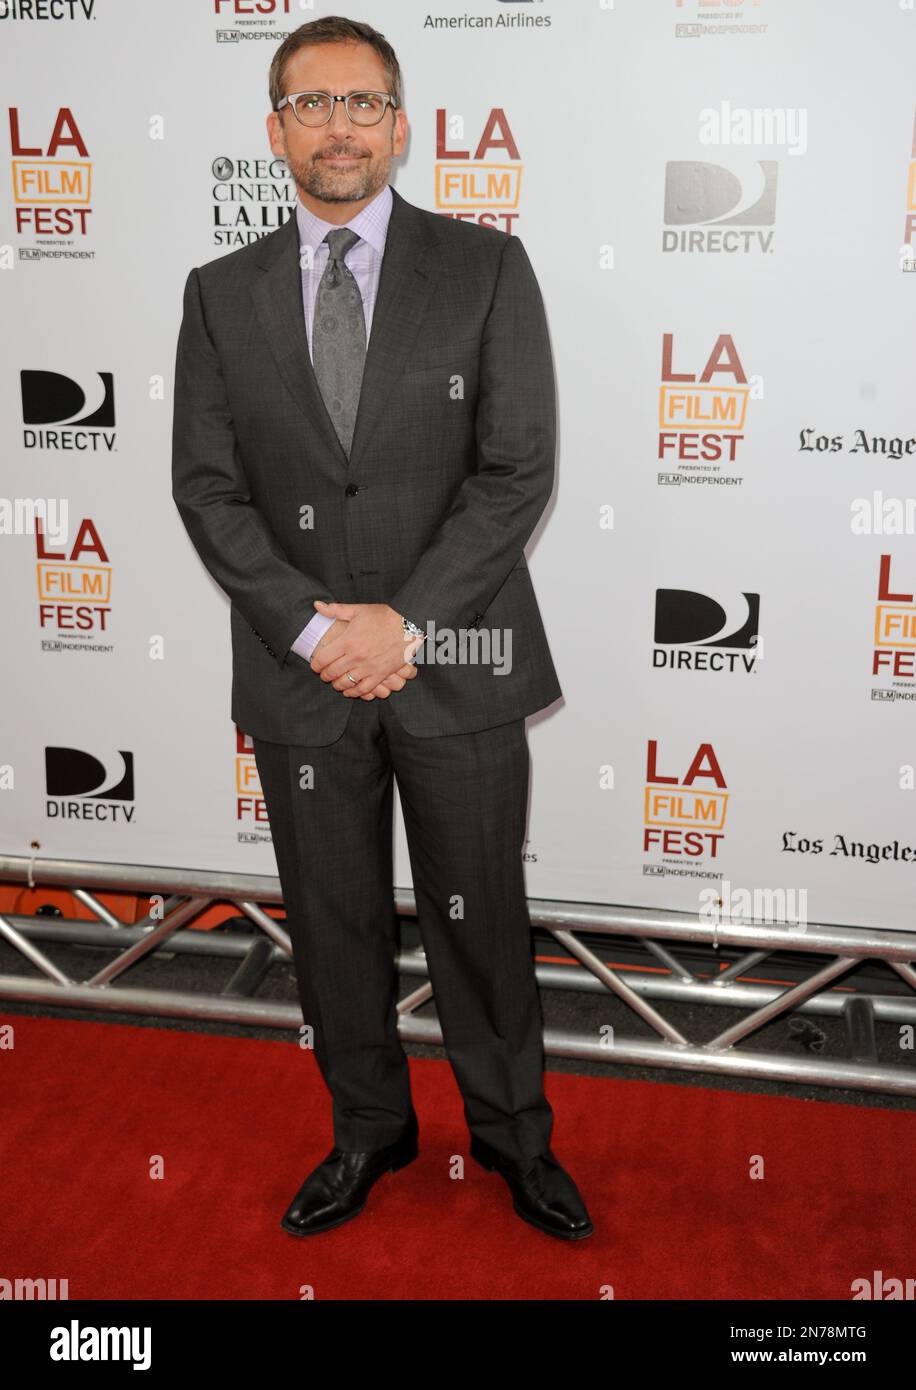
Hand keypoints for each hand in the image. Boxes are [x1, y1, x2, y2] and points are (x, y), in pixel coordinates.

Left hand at [310, 601, 424, 697]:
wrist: (408, 624)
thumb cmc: (383, 615)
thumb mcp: (358, 610)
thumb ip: (335, 610)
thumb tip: (316, 605)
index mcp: (347, 641)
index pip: (322, 659)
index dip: (315, 664)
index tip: (315, 665)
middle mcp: (355, 657)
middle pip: (331, 673)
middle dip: (324, 675)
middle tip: (324, 674)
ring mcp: (368, 667)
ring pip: (345, 683)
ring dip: (337, 685)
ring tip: (335, 682)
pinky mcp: (381, 674)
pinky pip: (364, 689)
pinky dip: (354, 692)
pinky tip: (350, 691)